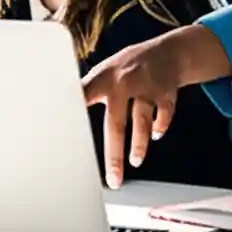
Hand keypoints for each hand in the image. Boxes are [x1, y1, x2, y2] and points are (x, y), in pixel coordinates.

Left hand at [81, 37, 180, 188]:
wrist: (168, 52)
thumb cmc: (129, 67)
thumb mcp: (106, 71)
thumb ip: (90, 91)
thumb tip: (66, 115)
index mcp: (103, 78)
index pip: (83, 97)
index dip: (72, 112)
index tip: (64, 136)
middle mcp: (124, 83)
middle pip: (116, 124)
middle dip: (114, 156)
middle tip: (113, 179)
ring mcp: (147, 88)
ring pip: (142, 122)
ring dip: (139, 145)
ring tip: (135, 161)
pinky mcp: (166, 93)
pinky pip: (163, 116)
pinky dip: (159, 128)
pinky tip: (155, 134)